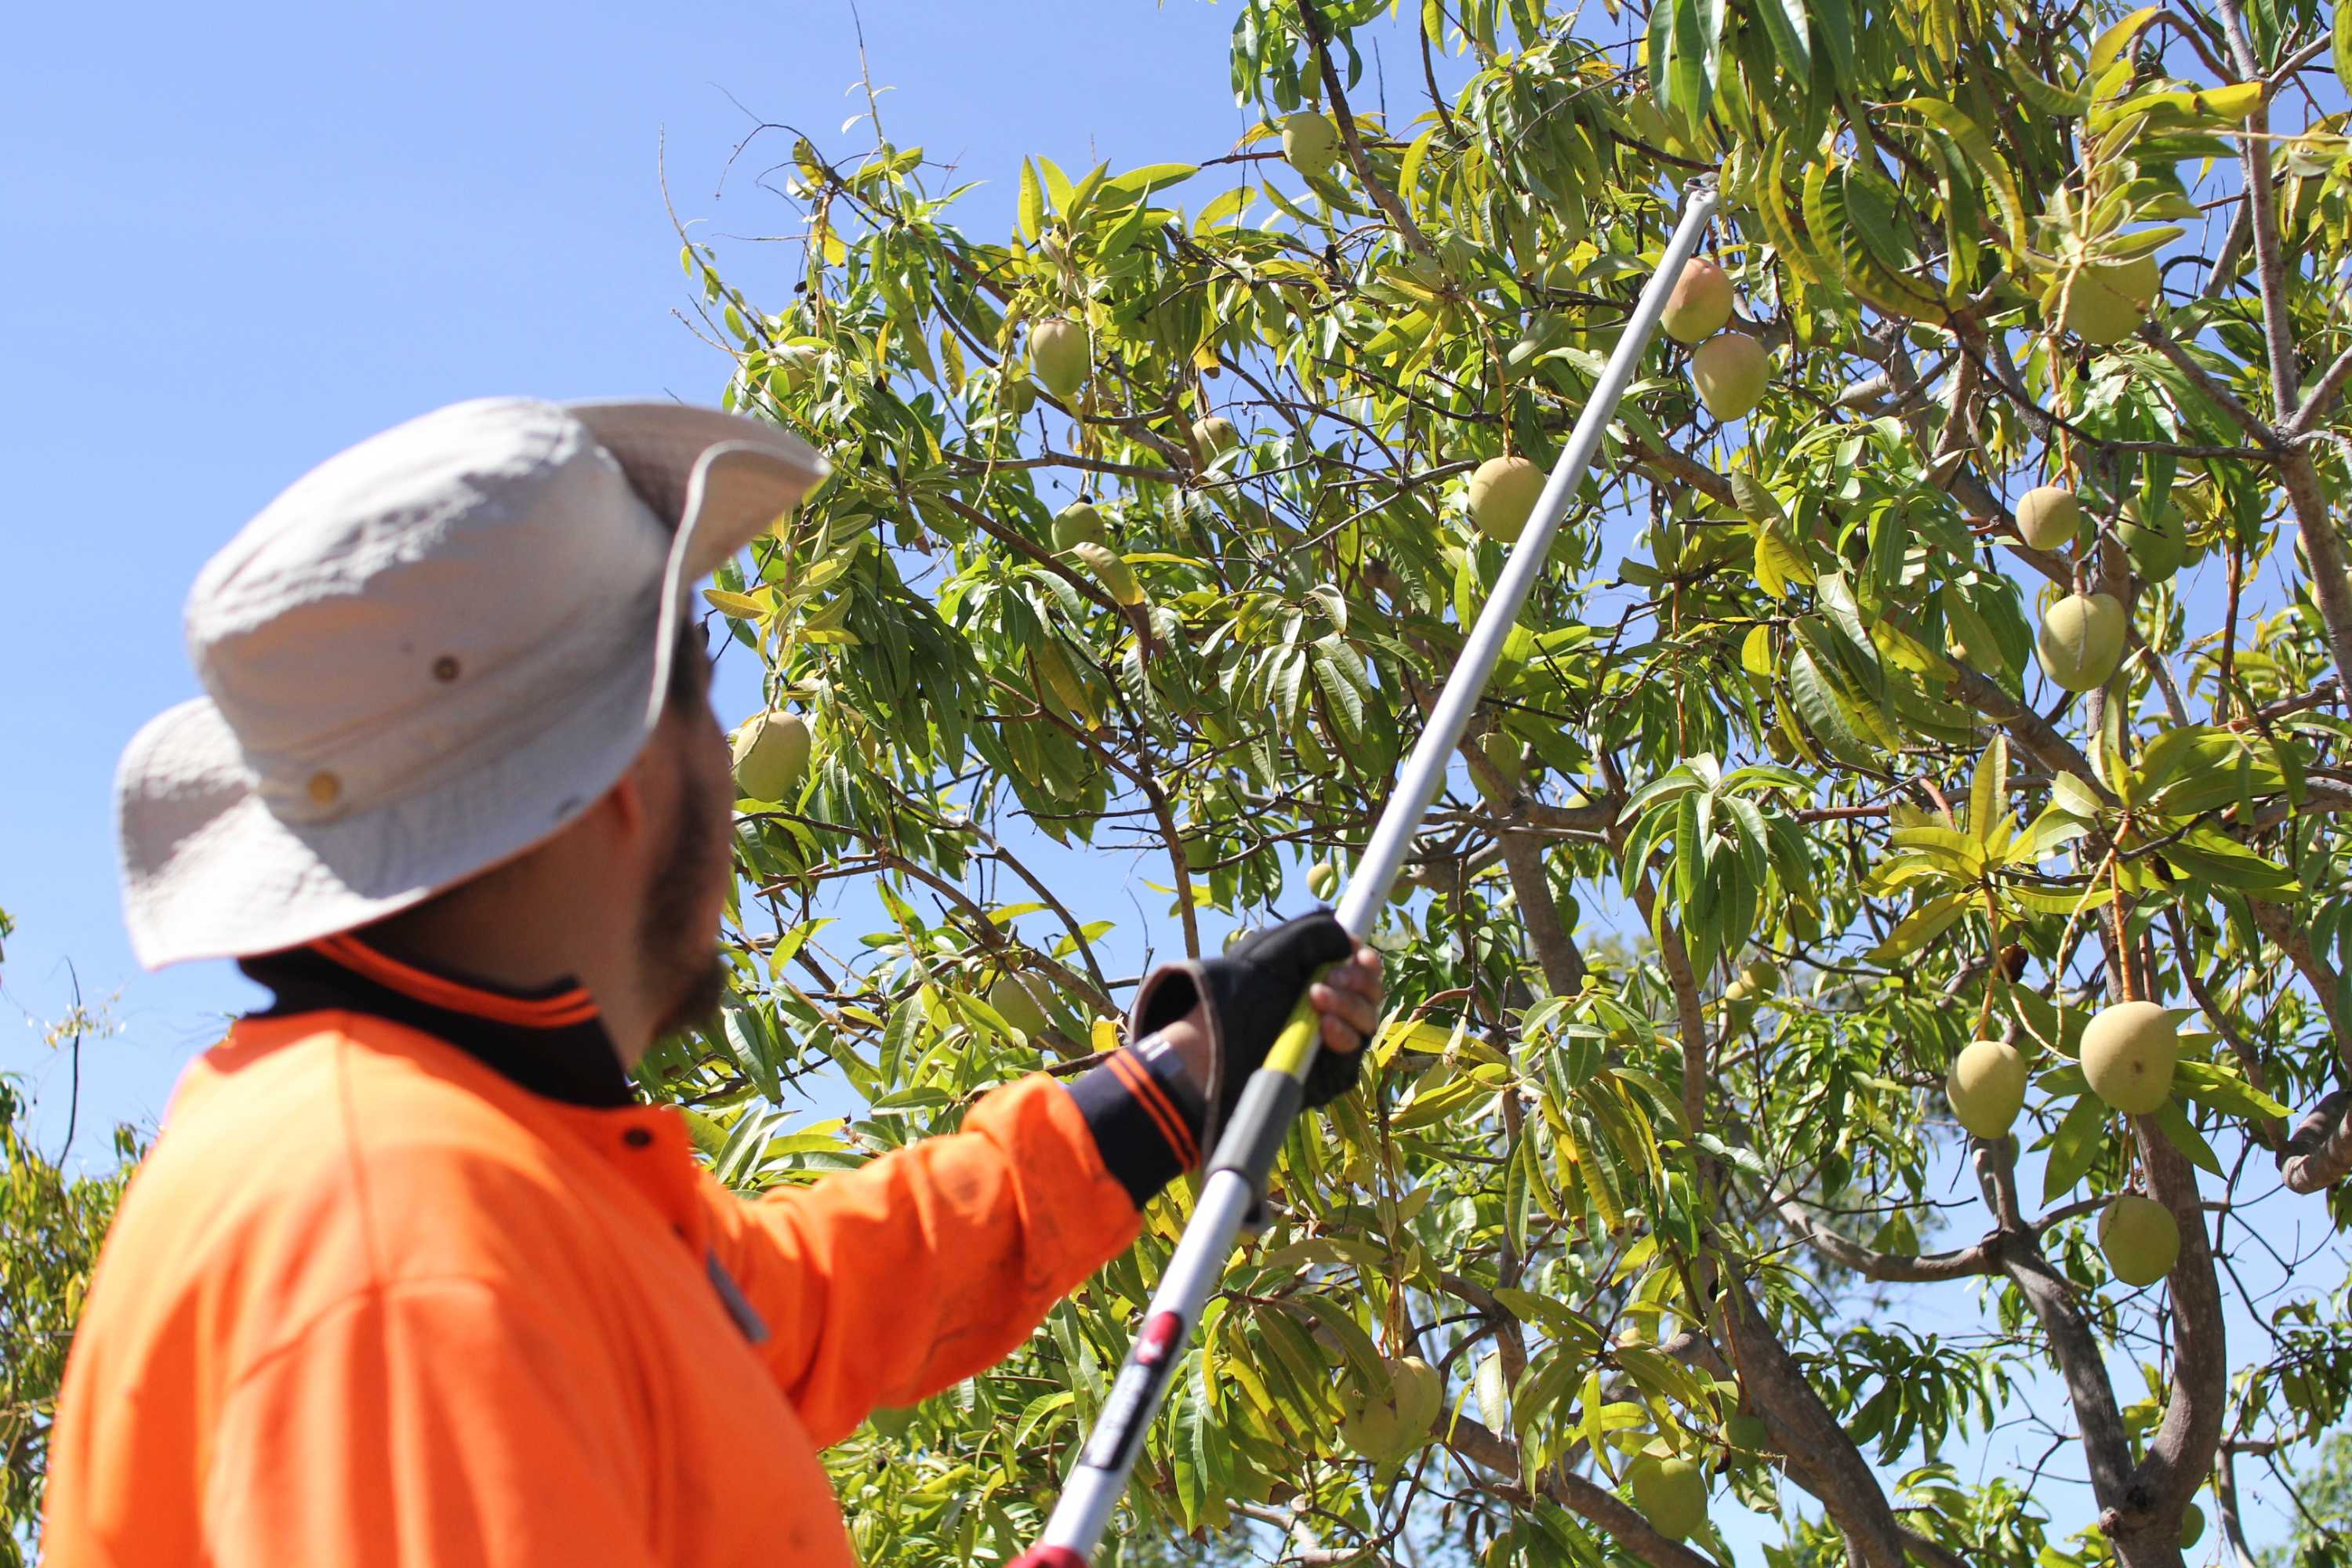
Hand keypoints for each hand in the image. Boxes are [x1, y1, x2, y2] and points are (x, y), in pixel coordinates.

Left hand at [1133, 912, 1385, 1148]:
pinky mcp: (1329, 1071)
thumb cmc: (1240, 990)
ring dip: (1349, 1005)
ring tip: (1316, 1001)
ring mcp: (1331, 1041)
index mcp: (1319, 976)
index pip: (1360, 969)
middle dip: (1357, 981)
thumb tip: (1350, 942)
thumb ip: (1315, 934)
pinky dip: (1344, 1035)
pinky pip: (1353, 1055)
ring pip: (1366, 1022)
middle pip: (1371, 994)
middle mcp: (1330, 1008)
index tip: (1359, 956)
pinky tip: (1324, 1028)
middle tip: (1327, 980)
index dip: (1366, 961)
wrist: (1216, 1038)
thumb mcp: (1276, 948)